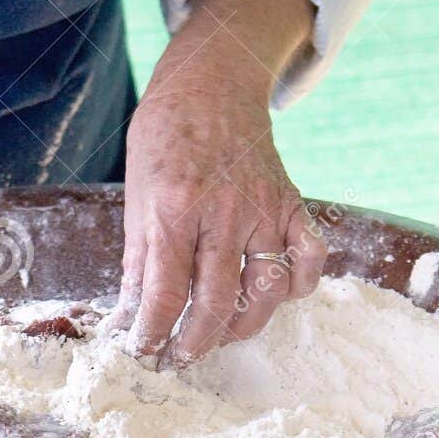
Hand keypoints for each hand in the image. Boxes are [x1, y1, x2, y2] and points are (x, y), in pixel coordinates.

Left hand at [108, 0, 326, 363]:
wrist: (213, 80)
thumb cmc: (165, 138)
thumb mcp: (137, 195)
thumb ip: (138, 259)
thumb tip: (129, 317)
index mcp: (175, 207)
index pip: (166, 291)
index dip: (154, 332)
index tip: (146, 351)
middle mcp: (224, 210)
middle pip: (216, 301)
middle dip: (195, 342)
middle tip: (180, 357)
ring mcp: (264, 208)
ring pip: (265, 291)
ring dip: (242, 326)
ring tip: (219, 333)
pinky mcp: (292, 204)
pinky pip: (309, 260)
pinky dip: (296, 287)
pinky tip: (272, 294)